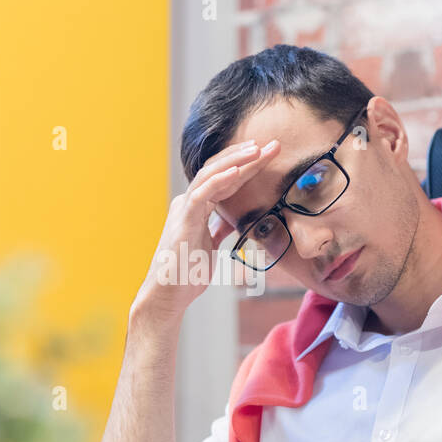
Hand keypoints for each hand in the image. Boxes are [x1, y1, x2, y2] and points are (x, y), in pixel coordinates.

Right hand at [132, 137, 280, 323]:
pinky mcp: (183, 220)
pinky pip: (202, 194)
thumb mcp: (208, 247)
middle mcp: (189, 202)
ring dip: (236, 160)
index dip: (248, 166)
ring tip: (258, 150)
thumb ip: (216, 230)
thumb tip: (228, 221)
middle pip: (220, 170)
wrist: (167, 295)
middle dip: (247, 156)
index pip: (225, 179)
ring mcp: (184, 209)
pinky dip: (220, 180)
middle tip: (274, 145)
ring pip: (210, 174)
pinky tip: (238, 170)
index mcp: (196, 206)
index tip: (269, 156)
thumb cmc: (186, 274)